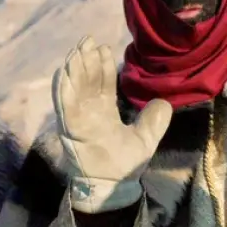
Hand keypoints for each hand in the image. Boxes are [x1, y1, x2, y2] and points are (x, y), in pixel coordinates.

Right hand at [53, 37, 171, 213]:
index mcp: (103, 114)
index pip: (102, 85)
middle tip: (87, 39)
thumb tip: (164, 102)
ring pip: (73, 90)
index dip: (102, 67)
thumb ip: (154, 121)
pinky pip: (64, 106)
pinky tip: (63, 72)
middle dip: (85, 61)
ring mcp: (77, 121)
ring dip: (73, 69)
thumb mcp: (145, 139)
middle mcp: (88, 114)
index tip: (104, 47)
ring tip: (76, 50)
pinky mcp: (70, 130)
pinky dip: (62, 88)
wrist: (114, 187)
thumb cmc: (125, 165)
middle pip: (85, 82)